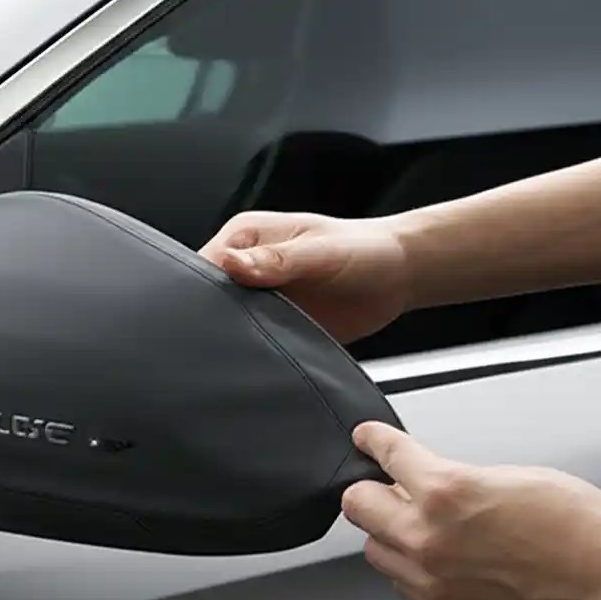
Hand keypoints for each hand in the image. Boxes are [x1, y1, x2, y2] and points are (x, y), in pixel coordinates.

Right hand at [199, 211, 411, 342]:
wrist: (400, 276)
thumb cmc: (365, 250)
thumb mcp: (320, 251)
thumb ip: (277, 260)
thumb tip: (231, 263)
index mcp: (245, 238)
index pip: (205, 266)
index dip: (200, 291)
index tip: (210, 312)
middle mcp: (245, 268)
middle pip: (210, 298)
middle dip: (215, 319)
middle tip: (232, 335)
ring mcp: (259, 299)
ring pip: (229, 324)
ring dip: (236, 338)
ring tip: (249, 347)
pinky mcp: (275, 325)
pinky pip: (255, 343)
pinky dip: (255, 354)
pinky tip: (262, 361)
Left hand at [341, 422, 600, 599]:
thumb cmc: (578, 526)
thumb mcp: (509, 476)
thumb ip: (455, 479)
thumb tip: (429, 480)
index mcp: (446, 491)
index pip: (386, 454)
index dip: (373, 440)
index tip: (366, 438)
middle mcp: (429, 536)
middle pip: (358, 505)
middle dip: (370, 490)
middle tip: (388, 487)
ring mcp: (434, 578)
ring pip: (375, 548)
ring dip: (389, 533)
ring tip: (419, 526)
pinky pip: (403, 584)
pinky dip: (411, 568)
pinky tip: (437, 558)